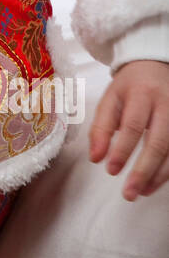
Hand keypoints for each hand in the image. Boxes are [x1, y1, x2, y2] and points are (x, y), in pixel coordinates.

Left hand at [90, 59, 168, 199]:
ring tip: (141, 192)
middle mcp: (166, 104)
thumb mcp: (110, 98)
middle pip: (158, 142)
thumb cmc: (129, 87)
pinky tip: (155, 184)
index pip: (133, 125)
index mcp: (141, 94)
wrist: (155, 65)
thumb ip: (101, 127)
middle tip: (129, 193)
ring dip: (158, 176)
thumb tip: (95, 158)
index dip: (122, 150)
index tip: (111, 170)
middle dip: (143, 170)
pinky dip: (167, 171)